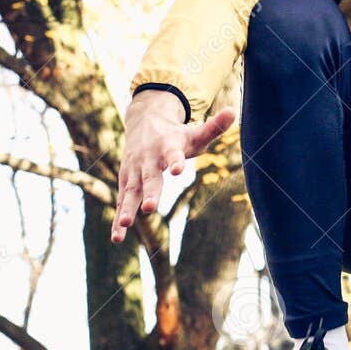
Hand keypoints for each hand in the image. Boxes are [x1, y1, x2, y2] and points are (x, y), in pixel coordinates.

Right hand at [110, 95, 237, 243]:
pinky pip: (122, 202)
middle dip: (149, 192)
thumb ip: (214, 126)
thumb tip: (234, 111)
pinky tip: (116, 238)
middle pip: (149, 177)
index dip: (176, 161)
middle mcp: (148, 159)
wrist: (143, 122)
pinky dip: (118, 220)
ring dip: (127, 208)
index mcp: (167, 146)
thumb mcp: (195, 131)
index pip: (173, 154)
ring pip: (130, 192)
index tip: (179, 170)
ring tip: (124, 225)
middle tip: (149, 207)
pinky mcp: (126, 182)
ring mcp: (134, 171)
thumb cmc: (175, 134)